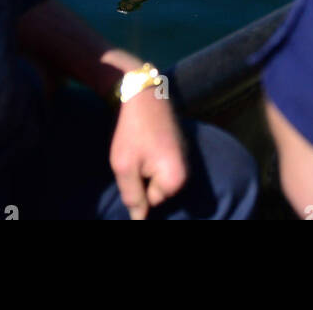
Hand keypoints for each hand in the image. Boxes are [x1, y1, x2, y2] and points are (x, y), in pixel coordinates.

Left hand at [108, 87, 188, 219]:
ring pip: (158, 177)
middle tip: (133, 155)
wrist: (143, 93)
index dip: (135, 186)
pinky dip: (151, 157)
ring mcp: (185, 156)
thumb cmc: (132, 130)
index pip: (151, 202)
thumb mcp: (125, 166)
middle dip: (142, 178)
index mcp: (175, 178)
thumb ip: (133, 197)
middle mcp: (186, 170)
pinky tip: (144, 141)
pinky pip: (162, 164)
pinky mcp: (179, 146)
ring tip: (138, 146)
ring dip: (145, 168)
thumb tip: (139, 220)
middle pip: (157, 190)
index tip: (132, 164)